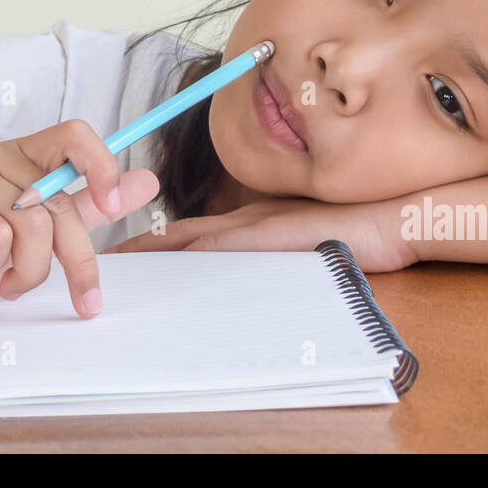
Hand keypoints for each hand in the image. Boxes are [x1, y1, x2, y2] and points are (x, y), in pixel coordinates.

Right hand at [0, 119, 159, 322]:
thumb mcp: (42, 234)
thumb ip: (90, 206)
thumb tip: (147, 183)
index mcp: (22, 155)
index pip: (73, 134)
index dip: (102, 166)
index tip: (115, 206)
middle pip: (60, 198)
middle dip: (77, 257)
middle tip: (84, 297)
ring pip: (32, 223)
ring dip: (30, 269)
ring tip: (11, 281)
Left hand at [102, 196, 417, 273]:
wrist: (383, 218)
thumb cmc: (347, 230)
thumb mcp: (297, 238)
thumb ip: (268, 246)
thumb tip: (243, 266)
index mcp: (248, 220)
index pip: (188, 232)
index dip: (153, 243)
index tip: (122, 255)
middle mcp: (242, 219)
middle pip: (178, 234)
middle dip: (142, 249)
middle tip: (104, 263)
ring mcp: (253, 226)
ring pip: (190, 240)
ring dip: (156, 255)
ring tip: (119, 268)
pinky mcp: (265, 236)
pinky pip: (217, 248)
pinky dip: (189, 257)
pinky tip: (168, 268)